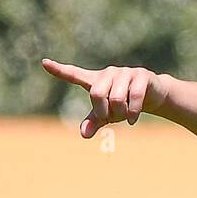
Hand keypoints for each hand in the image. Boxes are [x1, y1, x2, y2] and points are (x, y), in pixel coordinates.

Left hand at [41, 58, 167, 135]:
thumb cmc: (123, 104)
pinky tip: (132, 120)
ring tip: (125, 117)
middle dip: (104, 111)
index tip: (44, 63)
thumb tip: (83, 134)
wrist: (152, 95)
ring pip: (117, 98)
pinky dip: (132, 113)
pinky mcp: (141, 76)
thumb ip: (94, 122)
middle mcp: (108, 73)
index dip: (60, 70)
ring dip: (120, 113)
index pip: (74, 74)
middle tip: (110, 118)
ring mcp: (125, 73)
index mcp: (96, 81)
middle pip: (97, 93)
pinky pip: (134, 98)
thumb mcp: (107, 115)